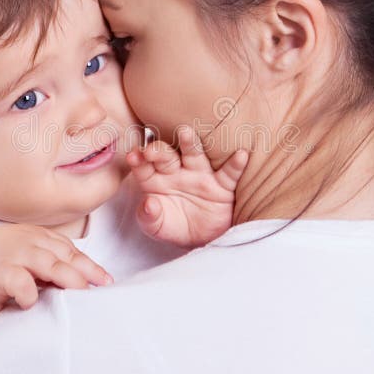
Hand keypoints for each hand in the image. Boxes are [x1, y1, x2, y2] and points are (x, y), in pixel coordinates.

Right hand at [0, 224, 112, 308]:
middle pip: (65, 256)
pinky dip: (29, 293)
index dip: (90, 265)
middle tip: (102, 287)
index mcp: (42, 237)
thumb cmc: (8, 261)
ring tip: (82, 293)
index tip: (107, 281)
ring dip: (67, 278)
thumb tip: (90, 280)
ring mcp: (16, 255)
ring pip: (48, 265)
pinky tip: (33, 302)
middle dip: (85, 271)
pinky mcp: (0, 272)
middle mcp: (32, 242)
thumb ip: (56, 261)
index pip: (71, 250)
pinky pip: (20, 282)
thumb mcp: (33, 254)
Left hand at [127, 125, 248, 247]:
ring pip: (194, 155)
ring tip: (186, 133)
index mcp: (156, 179)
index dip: (139, 161)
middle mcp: (177, 171)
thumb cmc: (175, 227)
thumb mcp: (158, 227)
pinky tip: (240, 154)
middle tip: (152, 149)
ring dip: (190, 144)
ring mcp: (200, 175)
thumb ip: (149, 218)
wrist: (202, 240)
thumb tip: (147, 205)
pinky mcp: (222, 185)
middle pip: (167, 156)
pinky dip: (235, 164)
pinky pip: (229, 172)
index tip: (133, 156)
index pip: (145, 167)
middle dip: (159, 150)